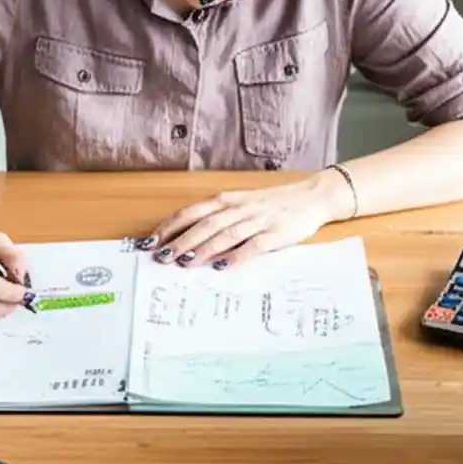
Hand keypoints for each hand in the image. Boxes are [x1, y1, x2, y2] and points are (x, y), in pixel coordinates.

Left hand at [135, 169, 352, 268]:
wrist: (313, 196)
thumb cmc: (273, 204)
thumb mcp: (242, 205)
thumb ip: (219, 219)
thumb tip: (187, 240)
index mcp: (228, 200)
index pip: (191, 213)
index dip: (169, 227)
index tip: (150, 242)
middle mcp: (239, 208)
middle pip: (204, 224)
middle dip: (180, 241)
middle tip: (160, 256)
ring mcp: (258, 220)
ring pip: (224, 234)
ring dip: (203, 249)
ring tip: (184, 262)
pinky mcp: (276, 233)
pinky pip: (253, 245)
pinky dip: (237, 256)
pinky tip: (223, 267)